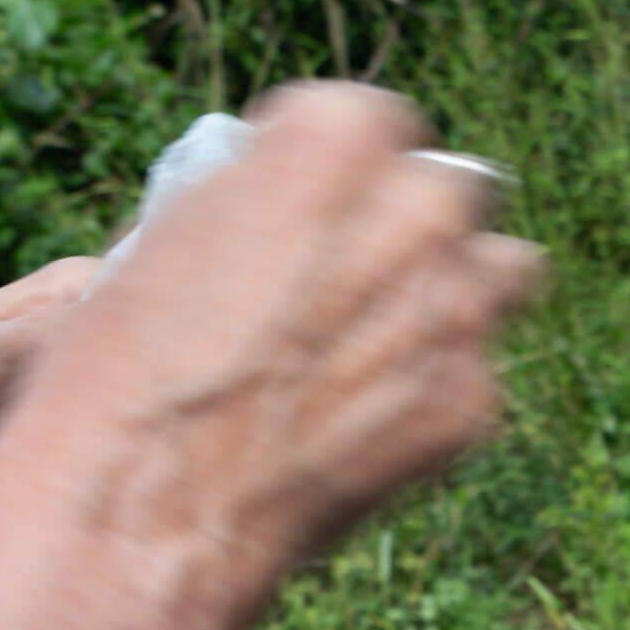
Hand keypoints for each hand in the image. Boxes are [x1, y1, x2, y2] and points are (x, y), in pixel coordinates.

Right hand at [5, 83, 542, 629]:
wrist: (151, 504)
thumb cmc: (129, 371)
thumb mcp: (165, 242)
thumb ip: (251, 211)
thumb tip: (272, 230)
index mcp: (334, 135)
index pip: (377, 125)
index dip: (347, 177)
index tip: (320, 216)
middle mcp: (418, 207)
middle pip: (453, 193)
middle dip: (418, 231)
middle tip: (365, 281)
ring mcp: (458, 308)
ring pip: (499, 276)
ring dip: (456, 299)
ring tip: (389, 347)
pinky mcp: (475, 402)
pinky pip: (478, 379)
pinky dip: (439, 399)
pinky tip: (368, 428)